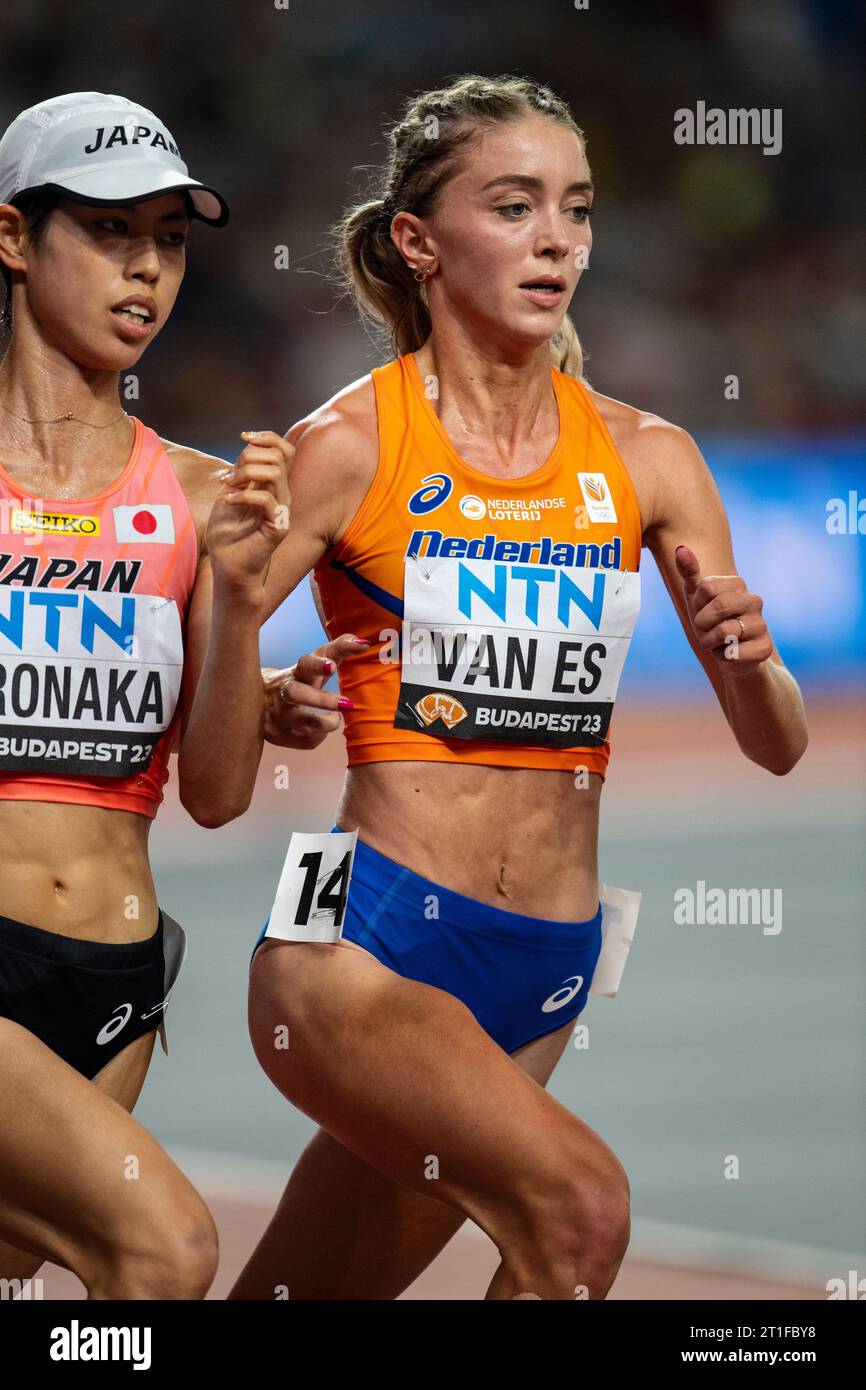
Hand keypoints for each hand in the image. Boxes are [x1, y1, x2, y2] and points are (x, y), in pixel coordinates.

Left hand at [207, 430, 291, 591]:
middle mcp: (282, 496)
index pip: (283, 450)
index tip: (244, 437)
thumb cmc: (228, 537)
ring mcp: (282, 511)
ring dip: (246, 474)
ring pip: (275, 473)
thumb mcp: (229, 496)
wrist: (229, 569)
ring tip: (228, 488)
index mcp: (273, 486)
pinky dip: (242, 496)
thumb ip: (240, 474)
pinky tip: (227, 503)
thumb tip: (246, 449)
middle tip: (229, 478)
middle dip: (249, 458)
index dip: (267, 437)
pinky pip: (266, 499)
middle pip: (279, 456)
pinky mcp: (278, 527)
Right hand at [262, 633, 370, 748]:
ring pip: (301, 723)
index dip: (317, 664)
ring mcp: (277, 714)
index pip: (305, 663)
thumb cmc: (300, 677)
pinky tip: (320, 731)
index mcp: (296, 671)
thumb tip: (364, 643)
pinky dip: (317, 737)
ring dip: (324, 724)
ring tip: (336, 719)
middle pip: (297, 694)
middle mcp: (283, 691)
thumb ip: (340, 648)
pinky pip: (303, 741)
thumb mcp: (316, 660)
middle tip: (348, 704)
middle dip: (323, 700)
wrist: (256, 694)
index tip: (332, 666)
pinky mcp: (275, 733)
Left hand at [675, 544, 772, 674]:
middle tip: (705, 629)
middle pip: (719, 605)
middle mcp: (755, 601)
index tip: (702, 611)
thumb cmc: (711, 623)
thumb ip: (689, 572)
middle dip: (703, 623)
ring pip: (724, 631)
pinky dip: (723, 656)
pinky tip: (730, 654)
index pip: (707, 587)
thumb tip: (681, 548)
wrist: (731, 655)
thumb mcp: (696, 597)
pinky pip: (733, 652)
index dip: (698, 604)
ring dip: (710, 642)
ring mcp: (762, 624)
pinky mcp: (764, 648)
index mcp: (738, 585)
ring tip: (717, 642)